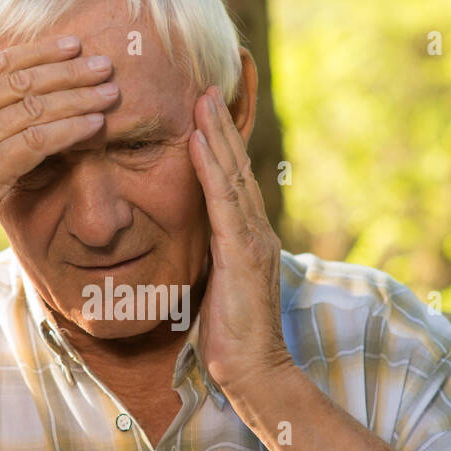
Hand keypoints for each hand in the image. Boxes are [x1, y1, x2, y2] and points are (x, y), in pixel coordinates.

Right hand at [0, 35, 119, 285]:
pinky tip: (95, 125)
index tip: (73, 45)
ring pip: (33, 110)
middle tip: (104, 64)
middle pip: (19, 83)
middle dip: (67, 72)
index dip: (38, 52)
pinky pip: (36, 143)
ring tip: (110, 93)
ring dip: (78, 99)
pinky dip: (69, 130)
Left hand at [188, 84, 291, 394]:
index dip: (225, 139)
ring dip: (217, 131)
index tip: (212, 102)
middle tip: (212, 79)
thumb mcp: (215, 286)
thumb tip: (194, 241)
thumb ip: (211, 258)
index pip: (234, 177)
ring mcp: (253, 239)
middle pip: (237, 164)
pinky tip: (198, 139)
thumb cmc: (231, 336)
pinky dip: (211, 166)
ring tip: (203, 94)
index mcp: (248, 236)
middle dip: (223, 120)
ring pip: (232, 173)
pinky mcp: (241, 253)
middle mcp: (256, 229)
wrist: (254, 372)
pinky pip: (222, 200)